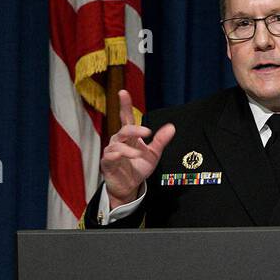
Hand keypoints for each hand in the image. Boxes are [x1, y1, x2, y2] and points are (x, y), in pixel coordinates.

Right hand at [101, 90, 175, 205]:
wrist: (129, 187)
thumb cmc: (138, 167)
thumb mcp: (153, 154)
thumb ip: (160, 141)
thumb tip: (172, 127)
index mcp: (129, 136)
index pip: (126, 117)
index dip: (124, 105)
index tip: (123, 92)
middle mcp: (118, 140)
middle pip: (124, 129)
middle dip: (134, 129)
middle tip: (148, 132)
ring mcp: (111, 151)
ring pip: (117, 144)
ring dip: (128, 149)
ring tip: (138, 155)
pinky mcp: (107, 163)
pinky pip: (109, 156)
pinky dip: (115, 155)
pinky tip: (120, 155)